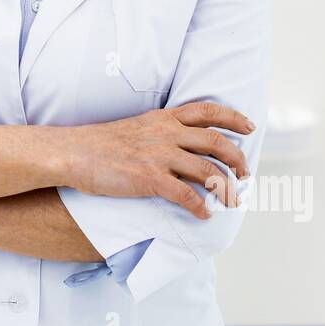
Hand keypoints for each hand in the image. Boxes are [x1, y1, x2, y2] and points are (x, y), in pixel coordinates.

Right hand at [67, 103, 255, 218]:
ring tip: (232, 198)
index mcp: (163, 119)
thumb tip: (181, 146)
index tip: (249, 127)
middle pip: (216, 142)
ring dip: (226, 186)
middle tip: (245, 173)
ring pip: (208, 170)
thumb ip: (160, 132)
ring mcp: (159, 155)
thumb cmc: (101, 143)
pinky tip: (205, 214)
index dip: (233, 118)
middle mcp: (166, 133)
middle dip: (237, 159)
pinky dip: (201, 206)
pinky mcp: (150, 179)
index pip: (207, 111)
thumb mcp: (136, 127)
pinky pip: (186, 195)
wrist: (74, 152)